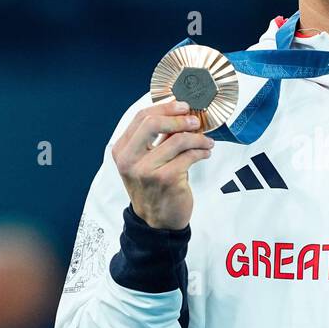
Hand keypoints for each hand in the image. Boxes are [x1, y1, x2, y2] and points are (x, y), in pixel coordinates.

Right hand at [112, 100, 213, 229]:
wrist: (157, 222)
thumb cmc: (153, 188)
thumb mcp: (145, 162)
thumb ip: (156, 139)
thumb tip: (179, 114)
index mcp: (122, 150)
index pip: (141, 117)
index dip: (164, 107)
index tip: (182, 106)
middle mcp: (130, 159)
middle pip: (153, 122)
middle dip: (179, 118)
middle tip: (195, 120)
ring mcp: (146, 170)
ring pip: (177, 140)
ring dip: (197, 138)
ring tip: (206, 142)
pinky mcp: (165, 179)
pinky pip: (189, 156)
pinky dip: (201, 152)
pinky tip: (205, 153)